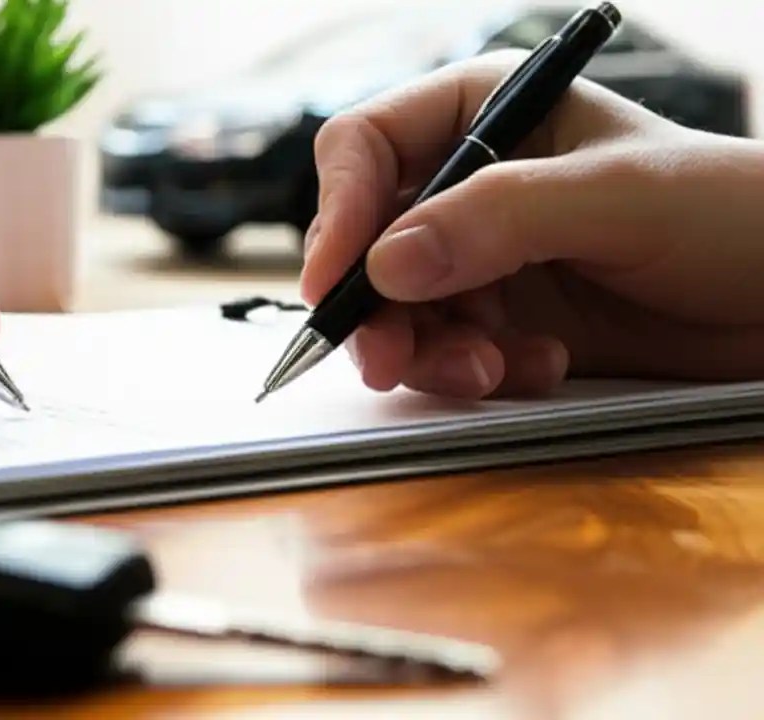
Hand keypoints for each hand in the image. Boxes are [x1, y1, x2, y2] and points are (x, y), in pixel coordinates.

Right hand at [303, 50, 763, 399]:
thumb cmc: (732, 213)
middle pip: (365, 244)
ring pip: (396, 309)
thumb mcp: (619, 198)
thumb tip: (385, 263)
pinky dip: (475, 371)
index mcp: (483, 114)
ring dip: (429, 351)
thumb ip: (500, 218)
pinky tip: (537, 368)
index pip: (366, 150)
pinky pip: (444, 350)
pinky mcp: (502, 318)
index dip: (338, 213)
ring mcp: (481, 256)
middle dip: (377, 307)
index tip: (335, 281)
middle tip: (391, 359)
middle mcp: (468, 184)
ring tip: (487, 373)